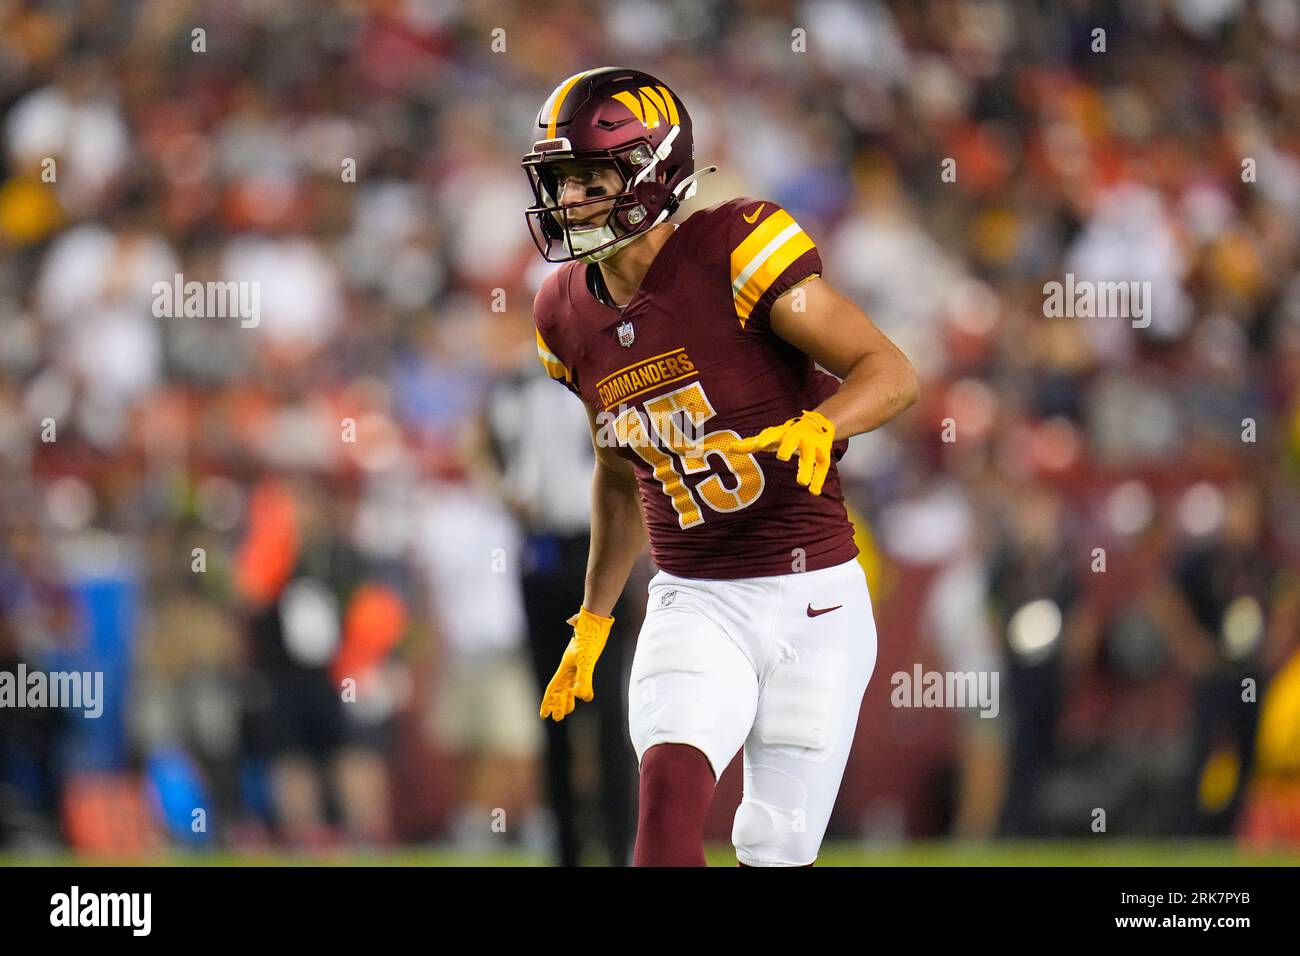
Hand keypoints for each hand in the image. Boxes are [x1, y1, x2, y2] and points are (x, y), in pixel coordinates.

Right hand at [539, 607, 614, 721]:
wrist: (594, 622)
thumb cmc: (588, 638)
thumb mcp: (586, 660)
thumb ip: (584, 679)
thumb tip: (582, 697)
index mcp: (564, 668)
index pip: (552, 688)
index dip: (547, 702)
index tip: (543, 714)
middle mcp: (569, 667)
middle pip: (560, 689)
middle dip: (557, 704)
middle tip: (556, 718)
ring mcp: (577, 664)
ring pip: (569, 685)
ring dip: (567, 698)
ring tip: (567, 711)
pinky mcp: (586, 661)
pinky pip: (581, 679)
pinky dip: (583, 688)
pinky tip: (586, 695)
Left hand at [730, 409, 835, 494]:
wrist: (817, 424)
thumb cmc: (788, 433)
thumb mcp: (771, 436)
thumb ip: (751, 444)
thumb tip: (730, 448)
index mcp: (782, 433)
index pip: (772, 434)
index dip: (765, 438)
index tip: (759, 443)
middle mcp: (797, 437)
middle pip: (792, 441)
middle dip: (788, 447)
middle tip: (782, 456)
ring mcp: (812, 445)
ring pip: (810, 457)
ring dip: (806, 469)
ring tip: (801, 482)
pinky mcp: (823, 454)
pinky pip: (822, 467)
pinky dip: (819, 479)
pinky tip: (814, 491)